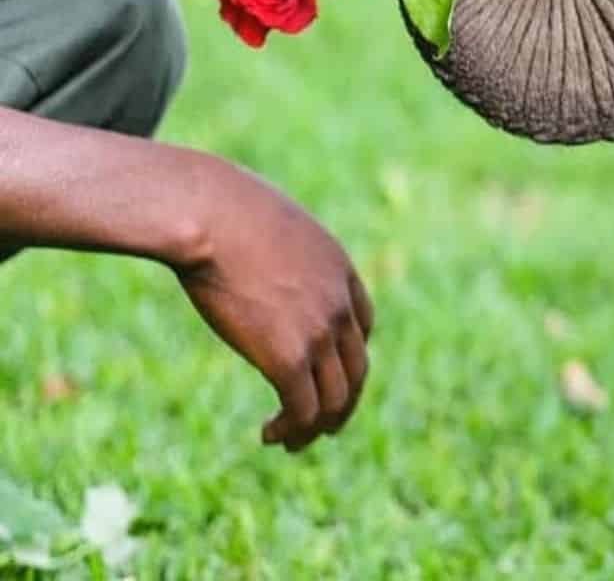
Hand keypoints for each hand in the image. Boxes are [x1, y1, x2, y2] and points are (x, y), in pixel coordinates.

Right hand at [174, 163, 374, 452]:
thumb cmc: (226, 212)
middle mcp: (339, 304)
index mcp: (339, 269)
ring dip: (316, 427)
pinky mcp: (288, 358)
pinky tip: (269, 433)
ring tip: (289, 440)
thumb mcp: (271, 226)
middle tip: (320, 425)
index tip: (326, 373)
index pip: (363, 325)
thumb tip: (253, 249)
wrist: (211, 216)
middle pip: (357, 370)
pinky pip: (302, 410)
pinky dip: (291, 430)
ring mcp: (319, 333)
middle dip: (341, 404)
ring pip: (335, 400)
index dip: (348, 356)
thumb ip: (279, 250)